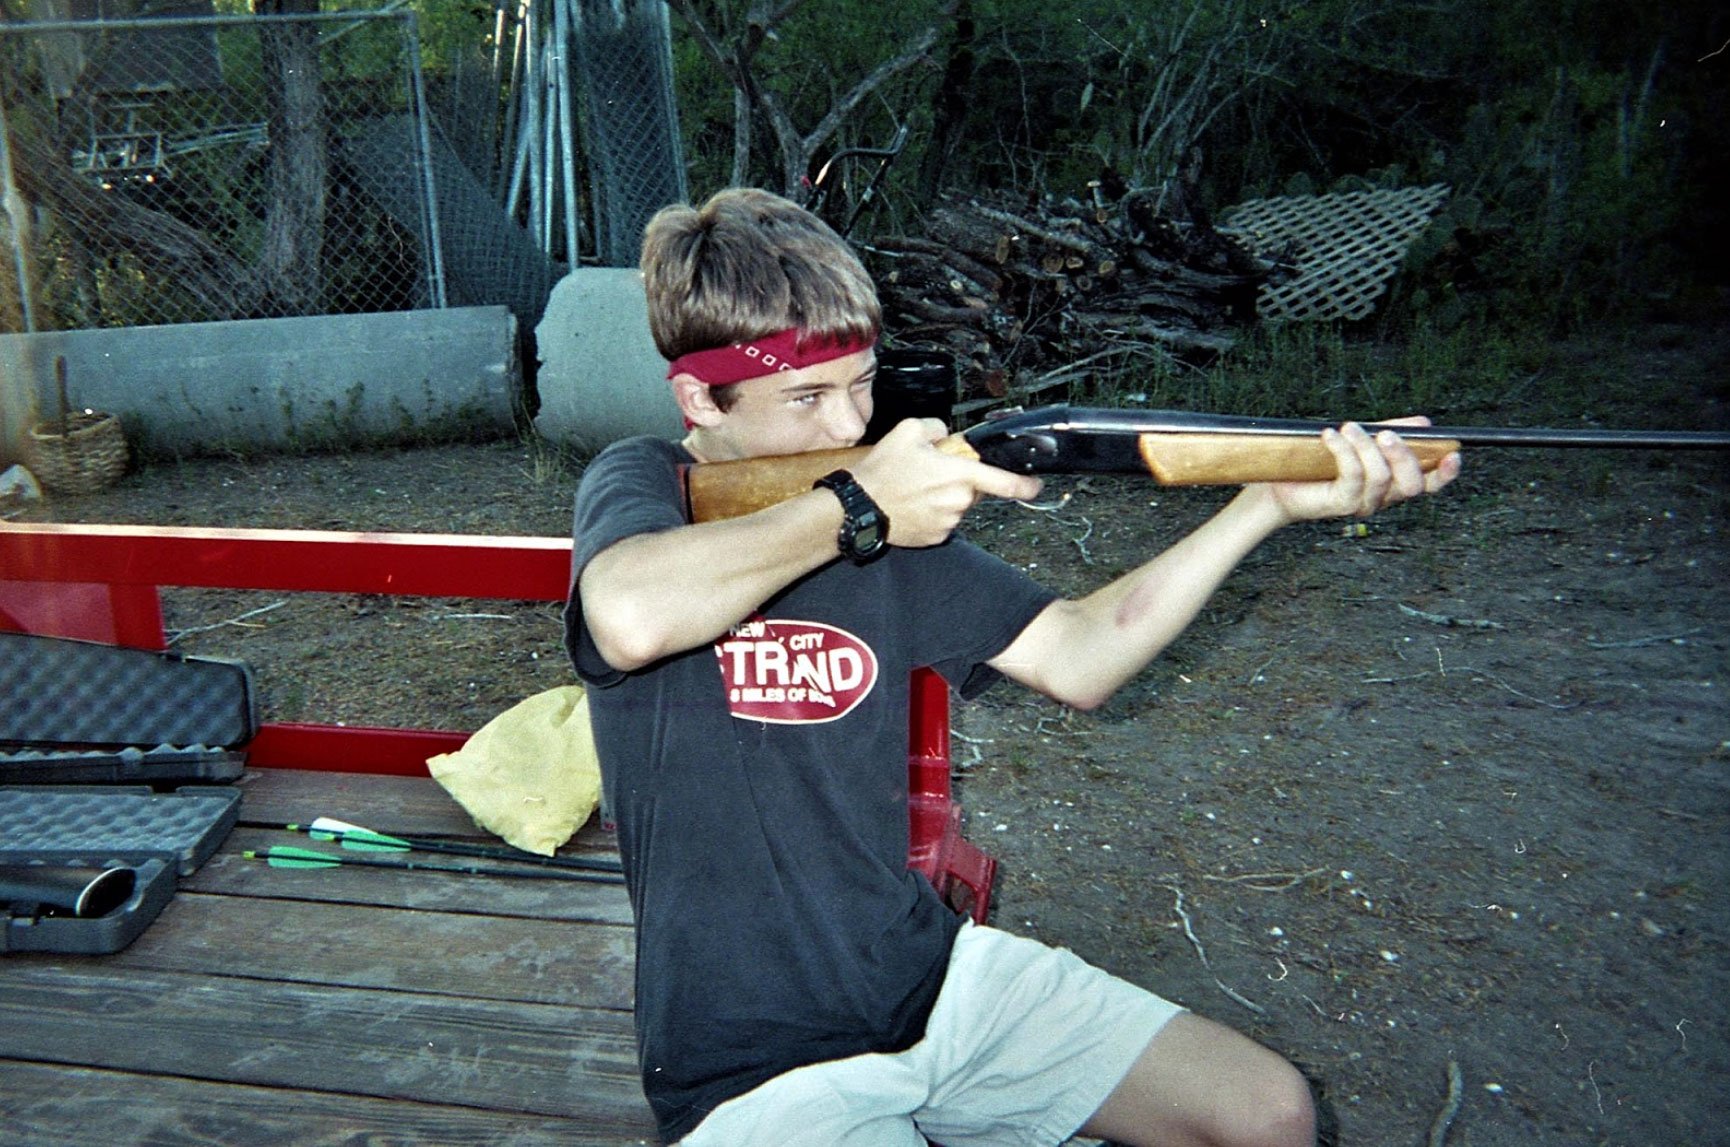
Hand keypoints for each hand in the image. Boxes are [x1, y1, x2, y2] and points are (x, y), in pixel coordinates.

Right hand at [852, 418, 1044, 546]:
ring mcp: (949, 522)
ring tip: (916, 490)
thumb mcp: (908, 431)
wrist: (859, 507)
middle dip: (961, 481)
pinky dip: (934, 513)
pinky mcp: (936, 537)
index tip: (1036, 484)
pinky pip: (944, 522)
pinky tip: (913, 505)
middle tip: (933, 474)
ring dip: (946, 497)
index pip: (1004, 482)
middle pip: (974, 490)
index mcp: (959, 474)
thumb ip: (937, 426)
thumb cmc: (883, 471)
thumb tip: (948, 434)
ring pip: (958, 506)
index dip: (1025, 484)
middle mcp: (959, 502)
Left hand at [1263, 417, 1460, 523]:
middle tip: (1386, 433)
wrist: (1278, 482)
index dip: (1446, 474)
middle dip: (1404, 456)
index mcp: (1392, 483)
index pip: (1429, 484)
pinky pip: (1352, 477)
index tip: (1453, 454)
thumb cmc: (1318, 461)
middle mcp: (1381, 498)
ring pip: (1381, 478)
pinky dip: (1344, 451)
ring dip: (1366, 447)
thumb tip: (1424, 424)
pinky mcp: (1339, 504)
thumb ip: (1392, 431)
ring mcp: (1361, 504)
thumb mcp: (1361, 440)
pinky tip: (1331, 435)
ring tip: (1348, 427)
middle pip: (1412, 485)